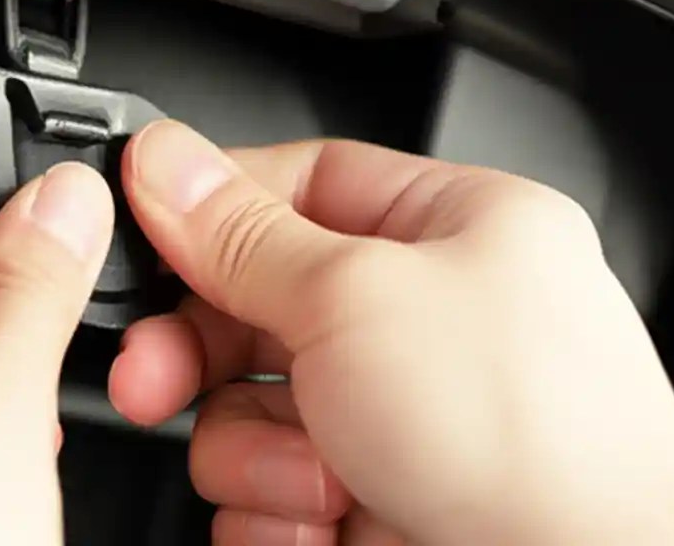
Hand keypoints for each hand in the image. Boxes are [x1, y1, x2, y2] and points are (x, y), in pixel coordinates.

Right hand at [109, 121, 673, 544]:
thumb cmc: (532, 440)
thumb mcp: (357, 298)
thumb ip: (241, 234)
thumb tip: (163, 163)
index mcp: (452, 232)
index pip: (300, 184)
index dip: (213, 205)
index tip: (141, 225)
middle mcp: (424, 321)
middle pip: (256, 305)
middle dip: (197, 350)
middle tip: (152, 373)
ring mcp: (395, 417)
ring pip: (246, 410)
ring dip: (253, 454)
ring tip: (311, 475)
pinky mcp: (368, 498)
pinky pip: (264, 490)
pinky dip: (276, 515)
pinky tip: (325, 520)